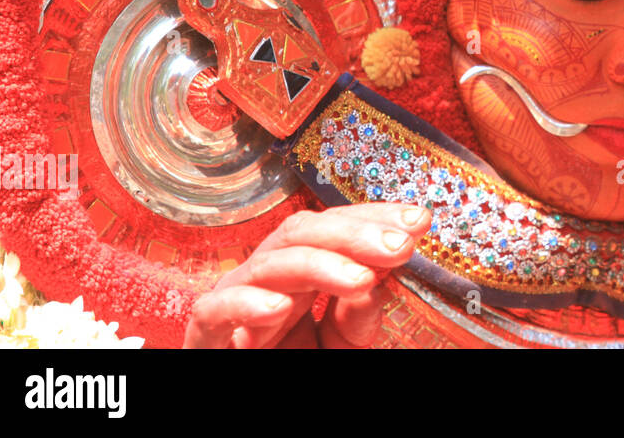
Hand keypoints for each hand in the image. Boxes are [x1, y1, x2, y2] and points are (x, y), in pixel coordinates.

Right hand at [183, 203, 430, 347]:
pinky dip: (246, 305)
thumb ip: (357, 320)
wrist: (242, 405)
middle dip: (355, 233)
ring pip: (270, 263)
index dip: (374, 218)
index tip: (419, 220)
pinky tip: (280, 308)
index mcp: (301, 270)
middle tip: (400, 243)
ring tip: (362, 278)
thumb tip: (375, 284)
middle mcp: (267, 276)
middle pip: (304, 232)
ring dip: (319, 265)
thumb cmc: (294, 362)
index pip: (335, 228)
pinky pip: (217, 309)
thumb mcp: (338, 346)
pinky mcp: (204, 332)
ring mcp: (233, 299)